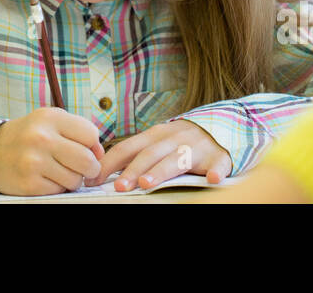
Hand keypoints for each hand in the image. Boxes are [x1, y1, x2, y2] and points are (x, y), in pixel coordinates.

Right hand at [0, 107, 104, 194]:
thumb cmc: (28, 135)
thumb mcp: (49, 121)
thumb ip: (77, 131)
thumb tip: (100, 154)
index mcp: (50, 118)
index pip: (91, 135)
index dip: (93, 146)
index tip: (85, 149)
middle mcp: (42, 138)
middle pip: (87, 161)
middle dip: (90, 168)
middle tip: (82, 169)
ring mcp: (34, 162)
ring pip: (75, 180)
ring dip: (72, 179)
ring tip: (59, 171)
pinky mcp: (29, 185)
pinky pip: (59, 192)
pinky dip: (57, 188)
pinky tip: (45, 178)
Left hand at [86, 119, 231, 190]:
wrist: (219, 126)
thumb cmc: (178, 141)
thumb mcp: (156, 142)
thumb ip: (134, 155)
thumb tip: (101, 174)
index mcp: (154, 136)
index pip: (127, 148)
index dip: (110, 163)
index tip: (94, 179)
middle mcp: (173, 138)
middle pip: (150, 154)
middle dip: (132, 170)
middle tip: (119, 187)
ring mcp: (196, 147)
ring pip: (177, 160)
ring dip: (161, 171)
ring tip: (146, 184)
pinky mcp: (218, 157)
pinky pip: (218, 164)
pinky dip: (216, 171)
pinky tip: (212, 179)